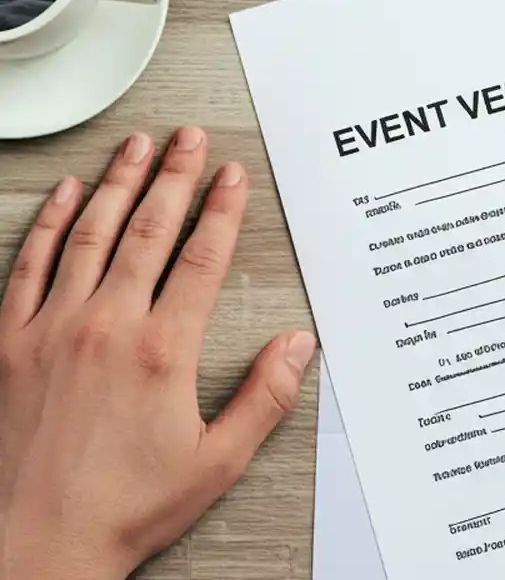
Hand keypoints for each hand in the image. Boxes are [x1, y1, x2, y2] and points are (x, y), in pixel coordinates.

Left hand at [0, 129, 315, 578]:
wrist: (35, 542)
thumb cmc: (125, 506)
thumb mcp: (217, 460)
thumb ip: (265, 397)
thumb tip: (300, 346)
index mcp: (162, 351)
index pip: (200, 259)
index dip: (221, 210)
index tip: (231, 177)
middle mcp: (106, 326)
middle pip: (147, 230)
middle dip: (173, 177)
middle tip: (188, 140)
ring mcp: (52, 328)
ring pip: (90, 234)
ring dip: (116, 183)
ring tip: (135, 146)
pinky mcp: (9, 342)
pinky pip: (30, 264)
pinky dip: (50, 223)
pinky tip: (65, 195)